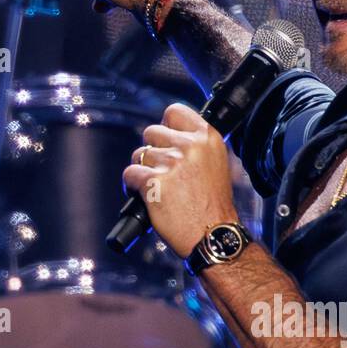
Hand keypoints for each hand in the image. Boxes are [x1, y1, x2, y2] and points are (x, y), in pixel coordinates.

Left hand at [123, 103, 238, 257]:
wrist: (214, 235)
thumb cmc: (213, 207)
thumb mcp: (216, 165)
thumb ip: (196, 147)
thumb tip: (172, 137)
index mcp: (208, 138)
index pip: (174, 112)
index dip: (166, 127)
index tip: (167, 140)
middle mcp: (190, 146)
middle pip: (151, 132)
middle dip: (152, 152)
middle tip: (164, 173)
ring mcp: (172, 163)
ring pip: (139, 154)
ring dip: (143, 171)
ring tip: (159, 188)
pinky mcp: (154, 182)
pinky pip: (130, 174)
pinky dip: (133, 187)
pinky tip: (148, 197)